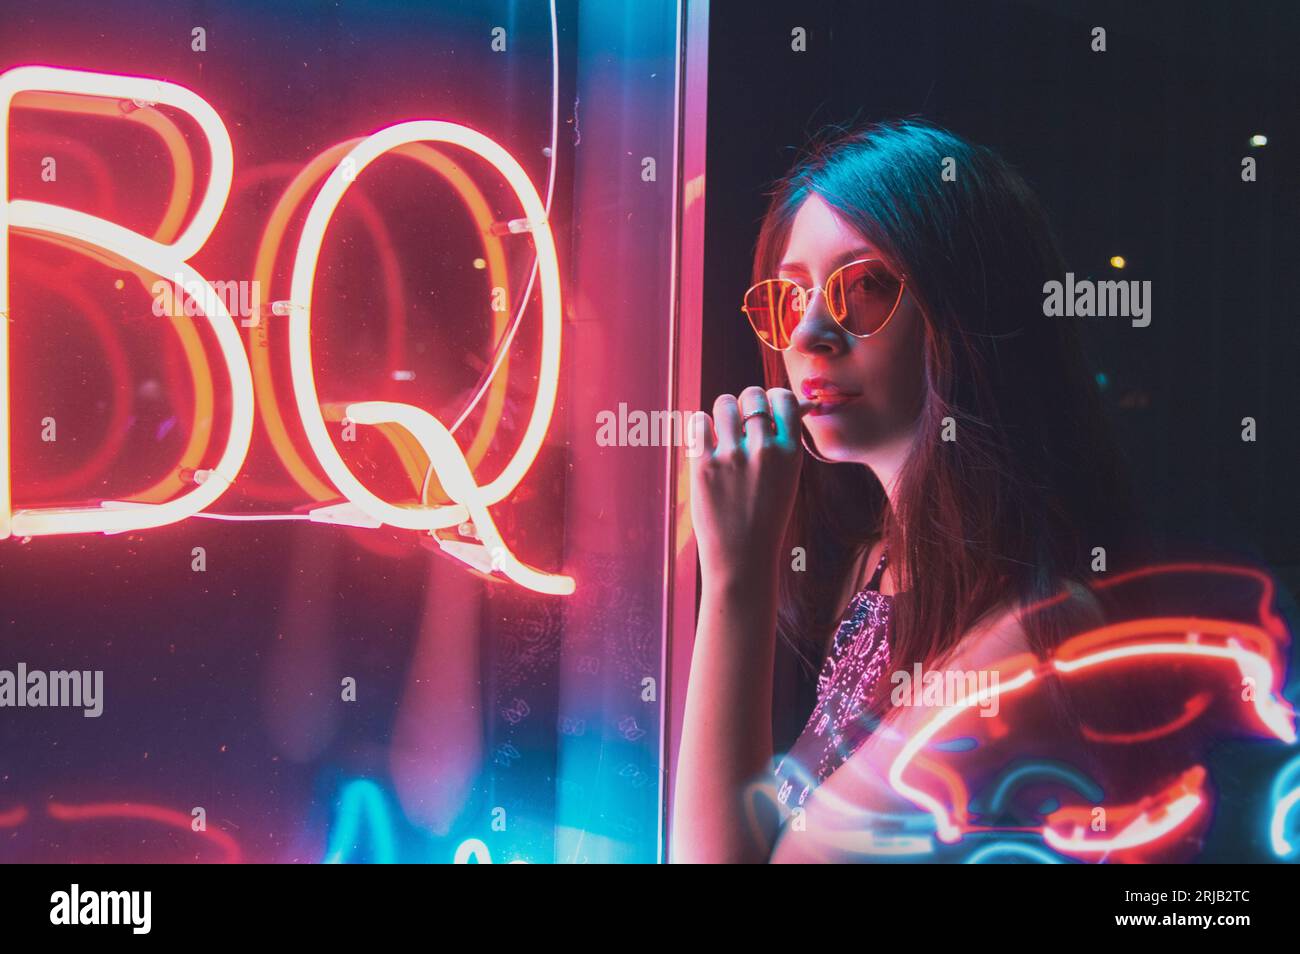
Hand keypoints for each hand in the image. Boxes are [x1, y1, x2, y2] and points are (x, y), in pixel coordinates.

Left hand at [688, 386, 804, 584]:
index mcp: (791, 453)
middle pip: (752, 395)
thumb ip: (787, 441)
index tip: (765, 409)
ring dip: (722, 413)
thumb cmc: (766, 517)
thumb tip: (798, 403)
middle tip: (741, 423)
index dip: (772, 397)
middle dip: (745, 403)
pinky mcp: (704, 466)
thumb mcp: (789, 479)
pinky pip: (698, 422)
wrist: (742, 558)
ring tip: (722, 432)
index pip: (784, 398)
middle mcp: (764, 450)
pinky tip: (706, 443)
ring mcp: (732, 457)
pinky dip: (700, 427)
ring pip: (724, 404)